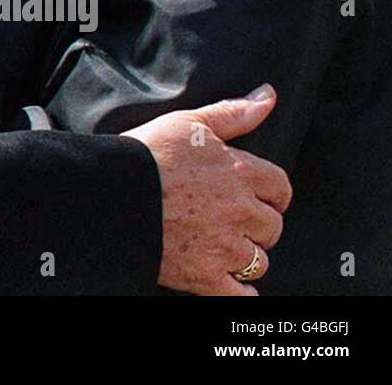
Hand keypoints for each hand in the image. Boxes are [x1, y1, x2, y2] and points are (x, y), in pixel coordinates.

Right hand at [124, 84, 291, 295]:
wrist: (111, 193)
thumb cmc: (147, 153)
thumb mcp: (190, 122)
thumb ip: (234, 112)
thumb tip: (269, 97)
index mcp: (240, 172)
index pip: (280, 187)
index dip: (271, 192)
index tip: (261, 194)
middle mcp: (239, 212)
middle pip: (272, 227)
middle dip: (258, 224)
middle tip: (235, 218)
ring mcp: (224, 247)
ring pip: (258, 261)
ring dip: (246, 256)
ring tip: (224, 245)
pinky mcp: (205, 275)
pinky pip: (238, 295)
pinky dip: (239, 293)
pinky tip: (232, 284)